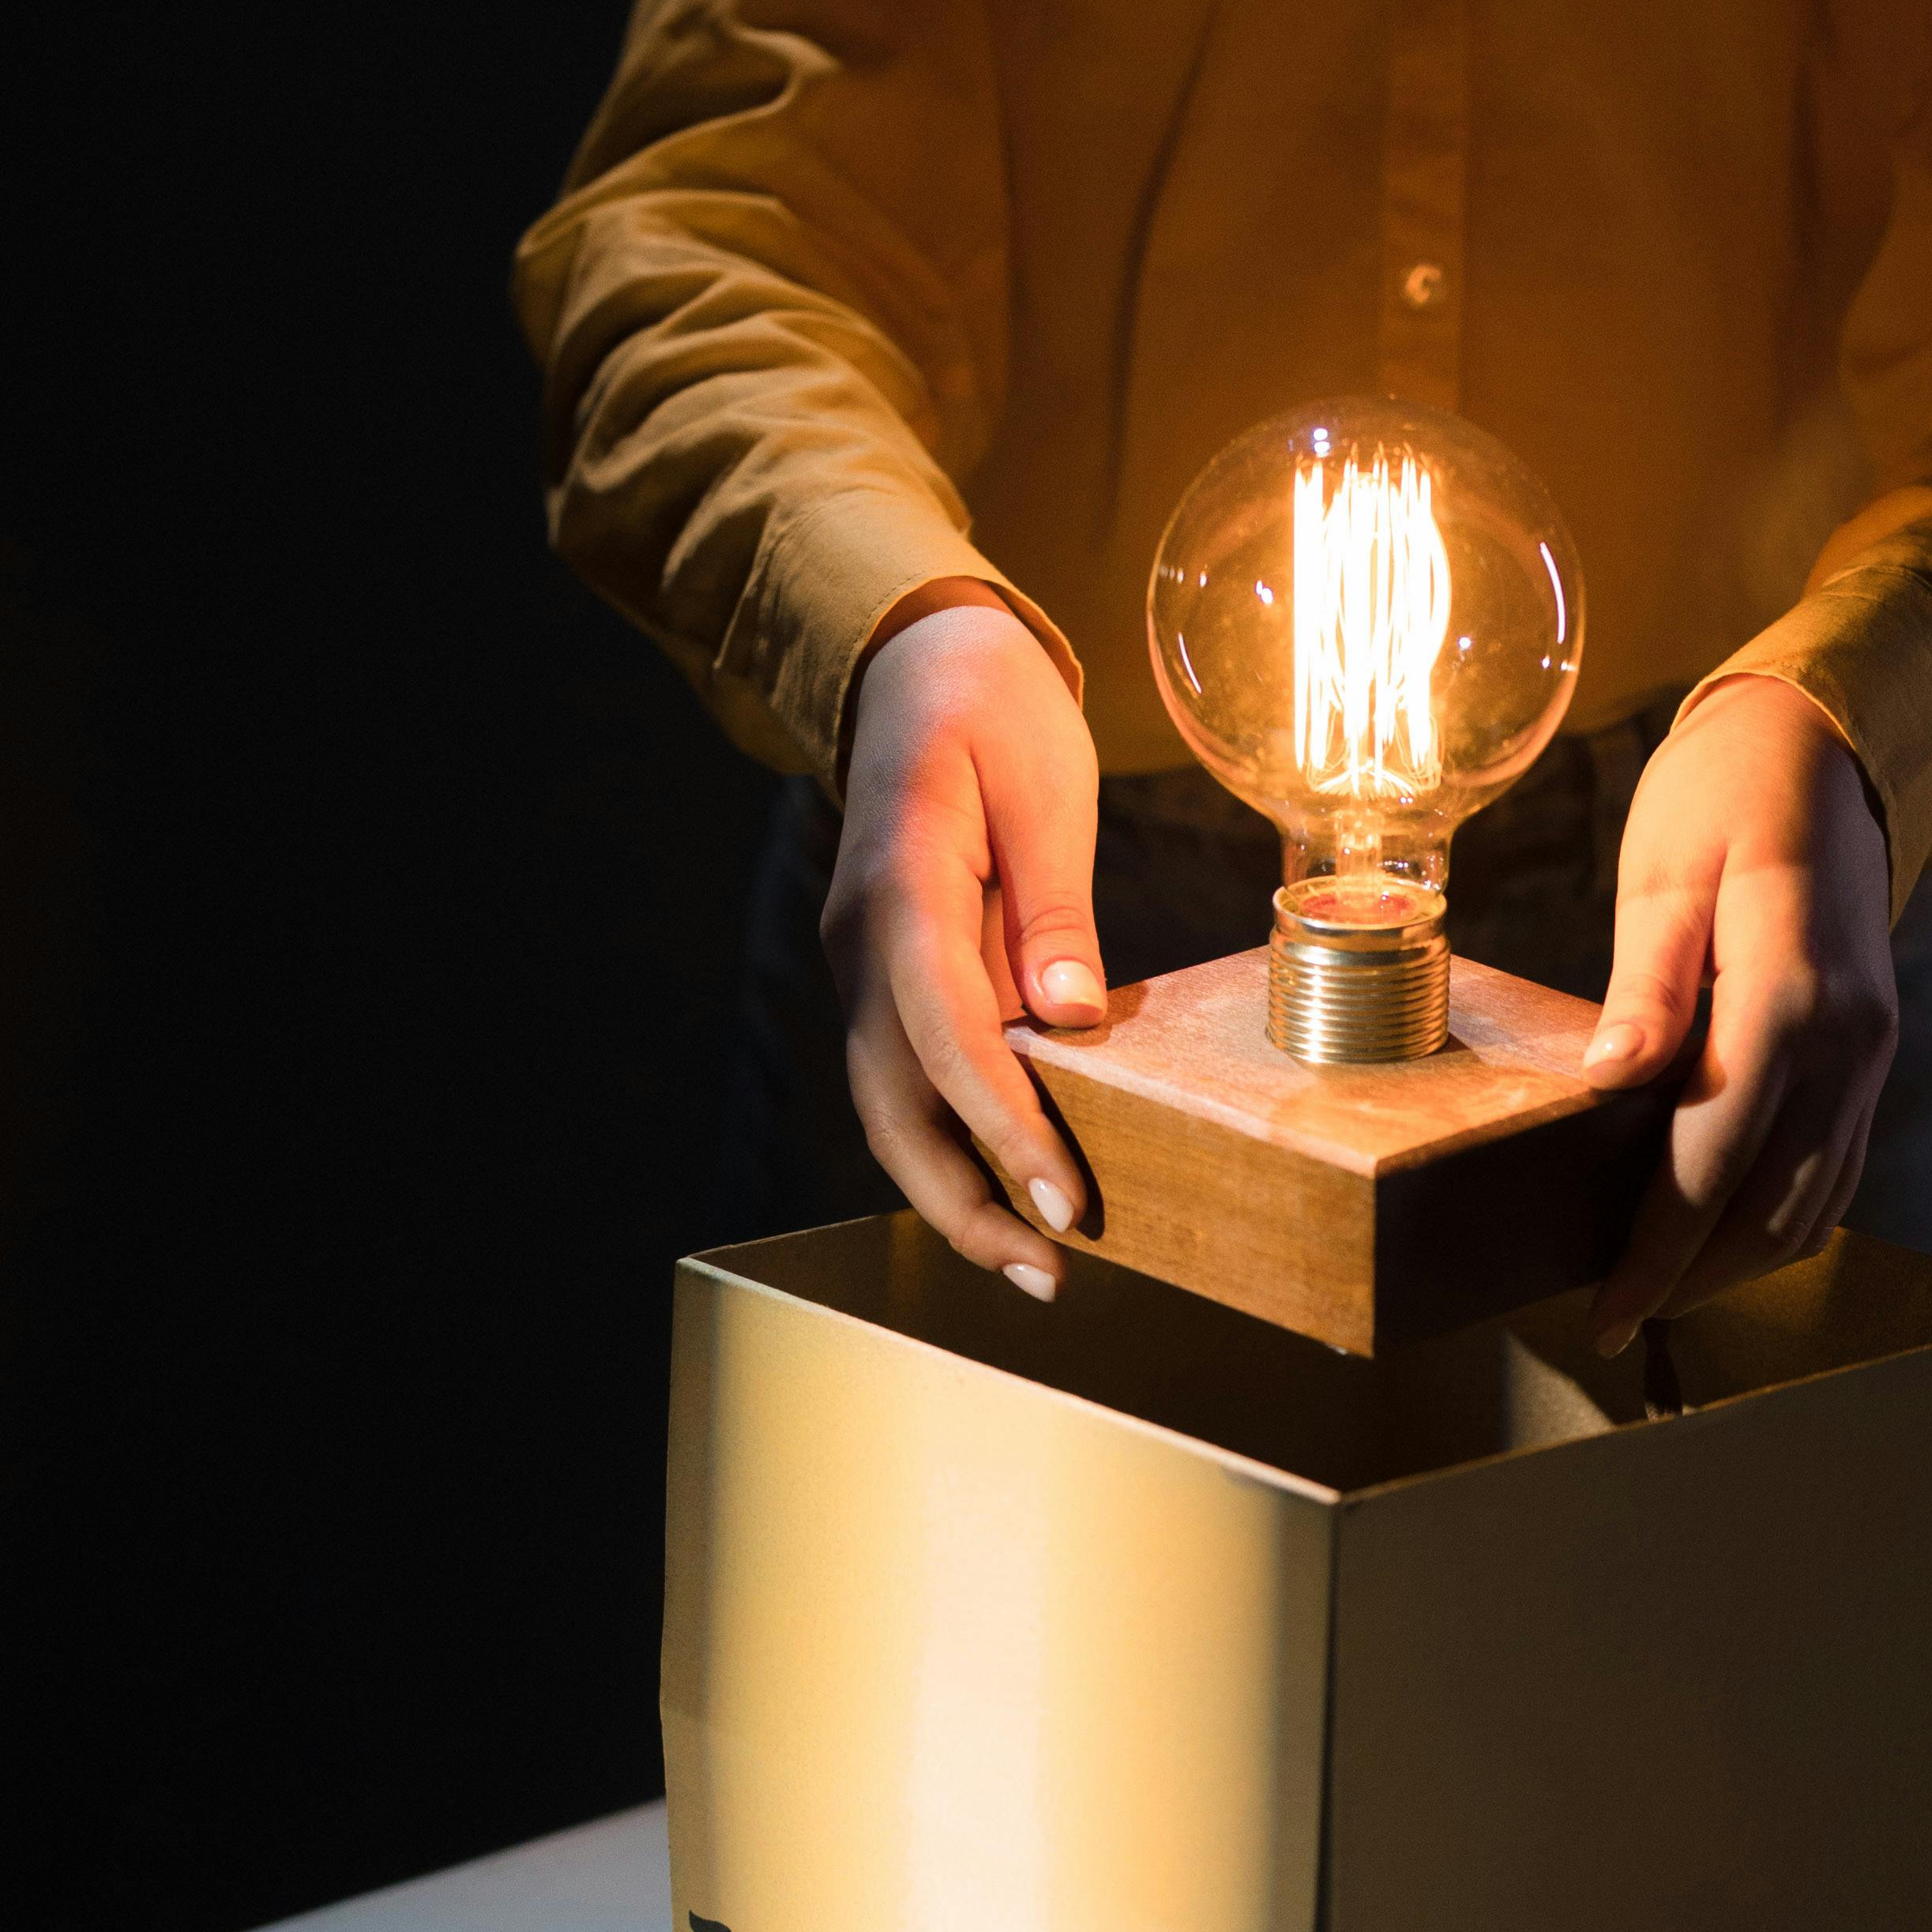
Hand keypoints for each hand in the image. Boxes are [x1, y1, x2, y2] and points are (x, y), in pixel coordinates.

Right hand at [823, 586, 1106, 1297]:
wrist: (918, 662)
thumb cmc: (990, 707)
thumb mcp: (1043, 785)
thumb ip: (1054, 905)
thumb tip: (1069, 1019)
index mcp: (901, 884)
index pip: (944, 1029)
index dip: (1003, 1122)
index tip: (1066, 1195)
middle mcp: (862, 943)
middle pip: (895, 1102)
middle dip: (970, 1198)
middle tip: (1055, 1269)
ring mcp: (862, 967)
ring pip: (891, 1109)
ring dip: (957, 1193)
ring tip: (1039, 1260)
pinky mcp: (886, 983)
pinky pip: (909, 1083)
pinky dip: (954, 1145)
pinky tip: (1013, 1193)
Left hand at [1580, 680, 1895, 1354]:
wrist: (1827, 746)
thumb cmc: (1725, 791)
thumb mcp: (1664, 870)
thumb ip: (1645, 984)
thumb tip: (1613, 1084)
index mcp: (1789, 991)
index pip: (1715, 1156)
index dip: (1659, 1247)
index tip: (1607, 1307)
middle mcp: (1848, 1038)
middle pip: (1772, 1207)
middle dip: (1693, 1276)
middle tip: (1615, 1312)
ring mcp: (1871, 1052)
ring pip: (1813, 1204)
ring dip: (1737, 1261)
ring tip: (1658, 1285)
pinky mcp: (1872, 1054)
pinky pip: (1834, 1168)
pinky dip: (1778, 1219)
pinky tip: (1719, 1232)